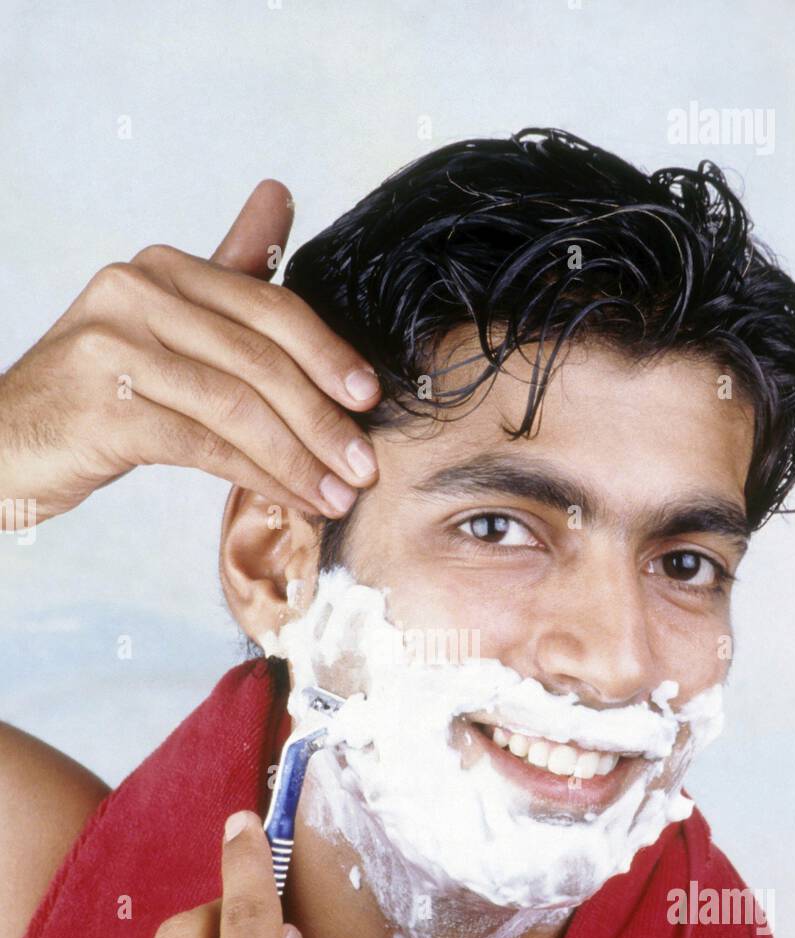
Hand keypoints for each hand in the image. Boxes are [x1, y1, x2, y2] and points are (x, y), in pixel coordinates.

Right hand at [0, 180, 380, 525]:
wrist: (3, 441)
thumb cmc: (96, 390)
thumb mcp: (161, 323)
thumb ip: (225, 269)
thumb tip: (280, 196)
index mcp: (162, 270)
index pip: (267, 305)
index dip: (327, 353)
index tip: (370, 399)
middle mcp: (136, 295)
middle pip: (259, 358)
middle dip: (323, 418)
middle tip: (364, 465)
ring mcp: (115, 348)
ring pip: (238, 406)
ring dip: (299, 458)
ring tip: (338, 494)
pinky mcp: (105, 407)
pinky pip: (205, 445)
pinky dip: (259, 475)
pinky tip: (292, 497)